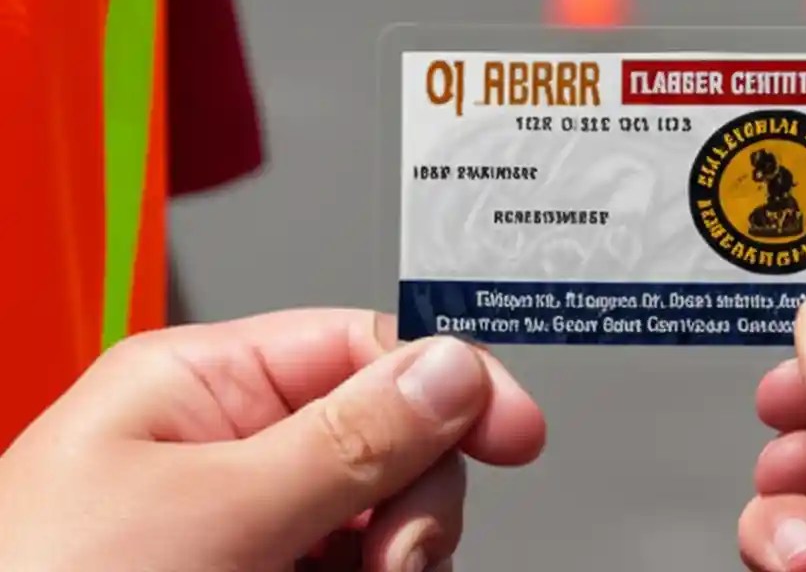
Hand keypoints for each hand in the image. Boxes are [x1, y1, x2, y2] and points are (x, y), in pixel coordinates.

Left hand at [0, 310, 544, 571]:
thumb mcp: (215, 511)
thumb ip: (346, 437)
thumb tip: (452, 368)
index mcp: (201, 385)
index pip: (360, 346)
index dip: (448, 381)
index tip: (515, 433)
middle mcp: (230, 445)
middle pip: (389, 435)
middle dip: (411, 497)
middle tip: (396, 559)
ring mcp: (248, 522)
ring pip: (382, 512)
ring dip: (395, 554)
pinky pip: (355, 564)